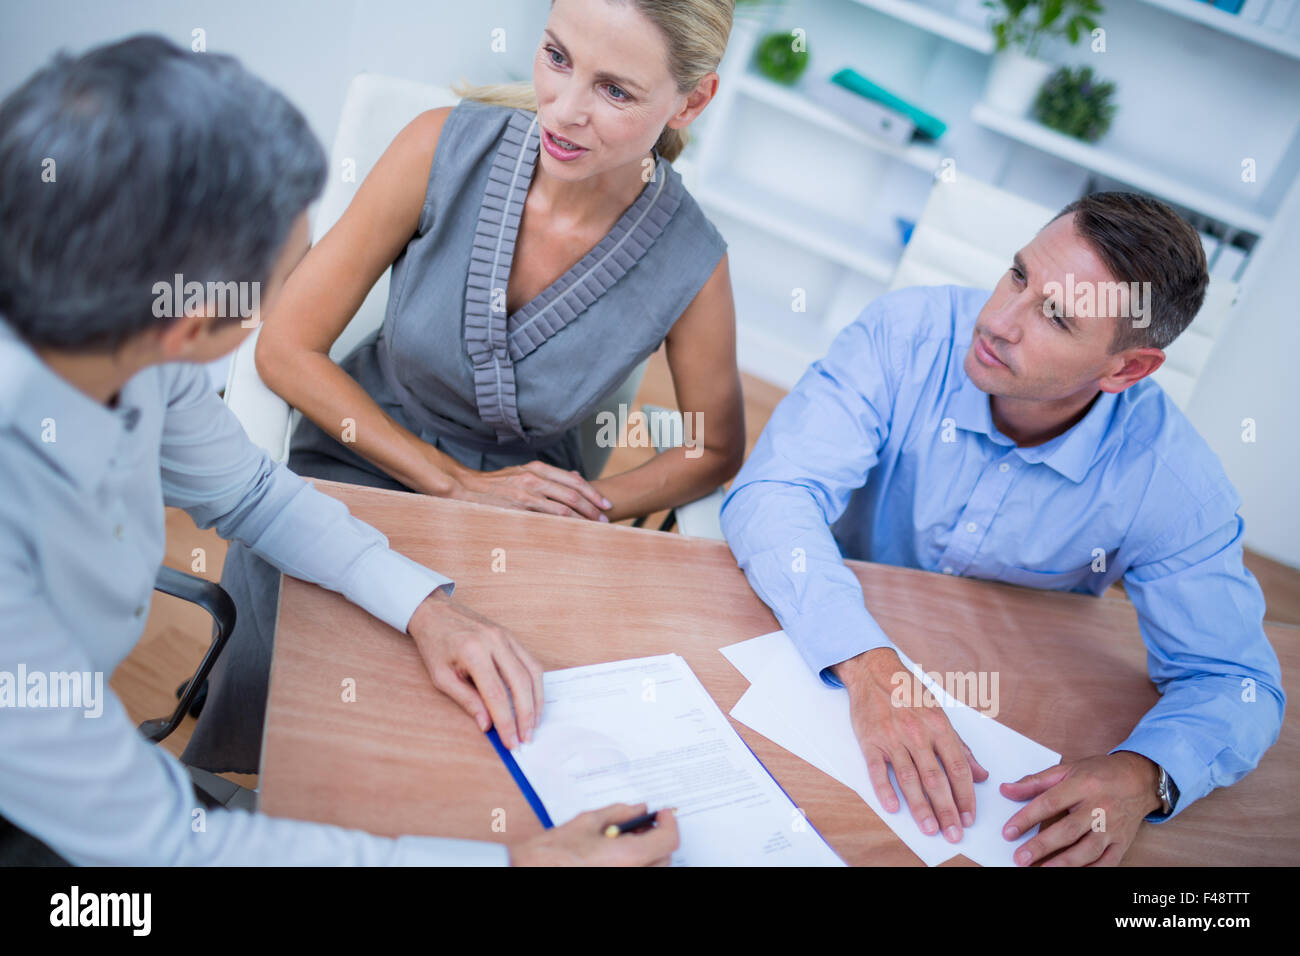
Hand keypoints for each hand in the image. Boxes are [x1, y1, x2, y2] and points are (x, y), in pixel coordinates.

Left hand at [406, 588, 542, 747]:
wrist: (435, 613)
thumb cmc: (435, 645)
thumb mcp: (441, 677)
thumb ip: (466, 700)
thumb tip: (486, 724)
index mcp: (473, 652)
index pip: (497, 694)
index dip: (506, 721)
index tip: (511, 741)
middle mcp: (494, 642)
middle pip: (521, 684)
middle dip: (526, 715)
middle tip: (526, 737)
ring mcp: (506, 637)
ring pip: (532, 672)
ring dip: (536, 701)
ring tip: (533, 723)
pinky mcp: (512, 636)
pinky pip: (531, 662)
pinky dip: (535, 684)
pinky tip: (533, 701)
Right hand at [450, 460, 611, 520]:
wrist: (464, 488)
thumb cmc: (494, 485)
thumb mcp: (522, 473)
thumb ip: (546, 476)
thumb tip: (573, 476)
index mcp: (537, 468)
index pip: (573, 479)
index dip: (592, 492)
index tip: (605, 504)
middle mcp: (535, 476)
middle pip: (574, 490)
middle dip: (593, 505)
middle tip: (606, 517)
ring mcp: (527, 490)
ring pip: (565, 503)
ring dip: (583, 516)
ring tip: (595, 527)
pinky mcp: (520, 505)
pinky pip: (549, 514)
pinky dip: (566, 522)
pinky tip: (575, 531)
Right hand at [509, 804, 678, 865]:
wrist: (530, 870)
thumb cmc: (553, 852)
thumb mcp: (587, 822)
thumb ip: (618, 812)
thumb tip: (639, 809)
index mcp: (628, 857)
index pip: (668, 840)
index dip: (670, 823)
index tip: (664, 814)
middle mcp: (631, 874)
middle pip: (664, 857)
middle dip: (658, 839)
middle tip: (645, 825)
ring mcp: (623, 882)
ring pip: (652, 869)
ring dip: (648, 854)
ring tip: (627, 841)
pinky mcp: (615, 887)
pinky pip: (637, 874)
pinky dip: (636, 864)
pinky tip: (618, 855)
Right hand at [834, 648, 988, 843]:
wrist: (874, 671)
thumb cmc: (909, 693)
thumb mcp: (939, 714)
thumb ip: (960, 747)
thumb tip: (981, 774)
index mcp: (939, 726)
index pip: (958, 768)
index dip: (966, 796)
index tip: (969, 817)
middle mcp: (917, 733)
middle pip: (936, 778)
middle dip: (947, 809)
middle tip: (953, 833)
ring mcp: (892, 737)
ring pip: (909, 778)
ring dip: (920, 807)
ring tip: (930, 828)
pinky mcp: (870, 740)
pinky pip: (877, 769)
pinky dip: (884, 790)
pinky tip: (893, 807)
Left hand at [1000, 751, 1161, 866]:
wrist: (1140, 779)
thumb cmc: (1100, 773)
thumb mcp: (1067, 769)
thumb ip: (1035, 782)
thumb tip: (1006, 790)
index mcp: (1082, 785)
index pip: (1050, 802)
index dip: (1027, 818)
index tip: (1008, 832)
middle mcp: (1099, 807)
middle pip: (1068, 830)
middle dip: (1042, 846)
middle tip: (1020, 858)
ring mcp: (1113, 827)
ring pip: (1087, 850)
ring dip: (1063, 863)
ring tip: (1042, 870)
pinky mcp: (1122, 842)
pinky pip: (1107, 862)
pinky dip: (1090, 870)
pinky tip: (1071, 873)